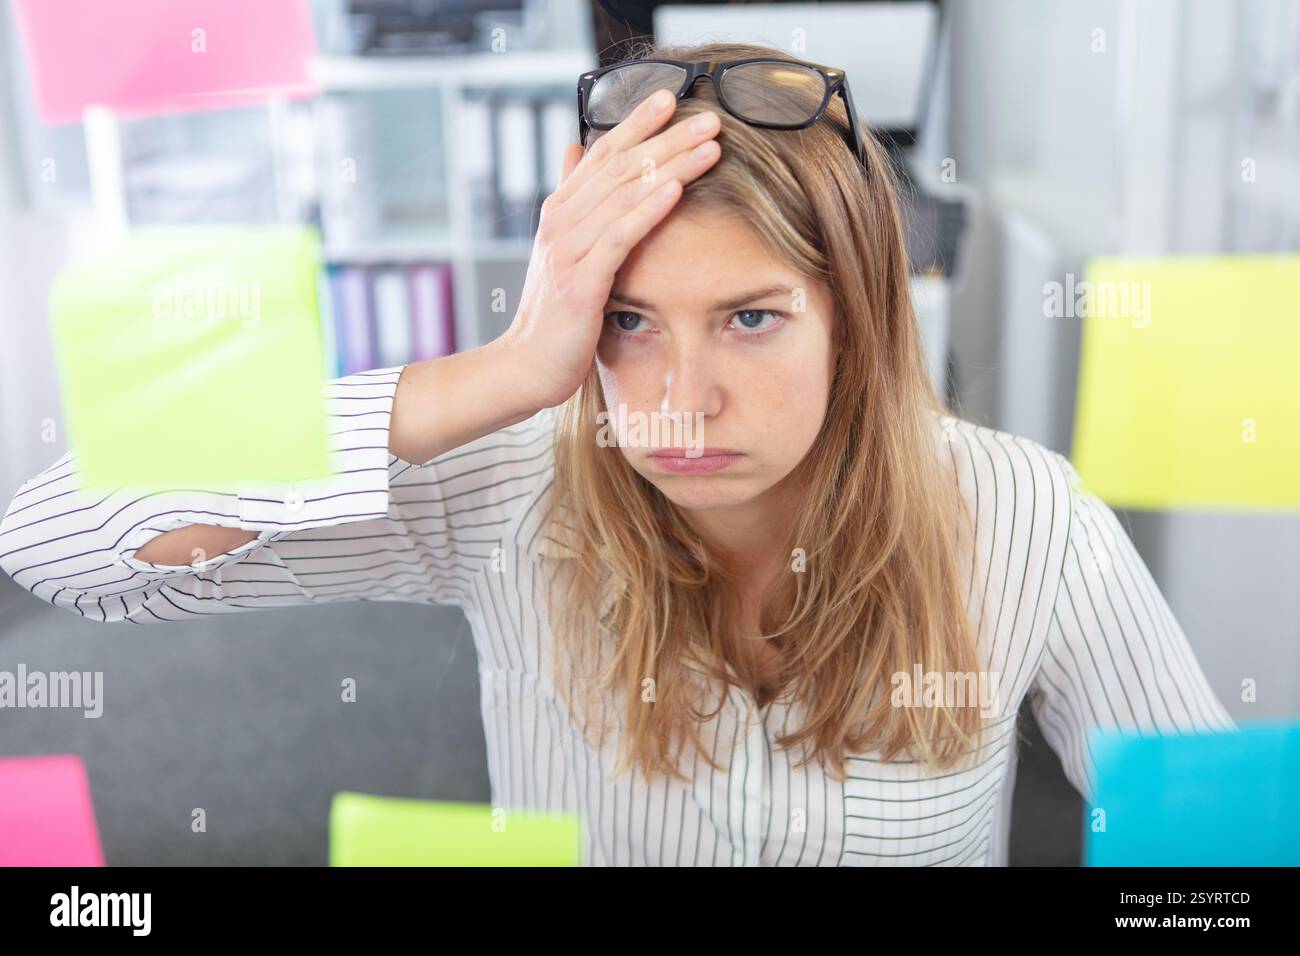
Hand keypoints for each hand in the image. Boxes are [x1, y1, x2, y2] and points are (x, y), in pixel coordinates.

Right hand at [500, 87, 721, 409]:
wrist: (525, 366)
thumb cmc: (552, 314)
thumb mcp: (560, 249)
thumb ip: (572, 198)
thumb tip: (577, 147)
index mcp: (560, 211)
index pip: (602, 154)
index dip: (635, 122)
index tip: (669, 96)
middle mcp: (561, 222)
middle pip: (620, 167)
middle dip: (666, 138)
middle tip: (708, 116)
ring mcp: (568, 250)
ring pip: (625, 195)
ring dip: (671, 166)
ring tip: (709, 145)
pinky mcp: (580, 282)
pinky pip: (619, 237)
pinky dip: (648, 210)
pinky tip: (676, 190)